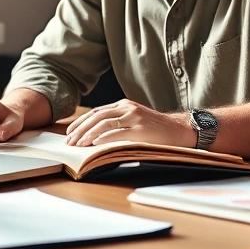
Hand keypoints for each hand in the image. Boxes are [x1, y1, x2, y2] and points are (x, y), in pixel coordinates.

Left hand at [65, 99, 195, 146]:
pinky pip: (117, 133)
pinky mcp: (140, 129)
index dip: (81, 121)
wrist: (179, 129)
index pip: (96, 111)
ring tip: (78, 143)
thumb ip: (119, 122)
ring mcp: (134, 118)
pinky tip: (94, 143)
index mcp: (124, 105)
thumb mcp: (135, 119)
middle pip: (97, 116)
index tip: (70, 132)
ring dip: (88, 134)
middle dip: (80, 128)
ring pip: (104, 123)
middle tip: (69, 140)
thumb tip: (95, 135)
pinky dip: (104, 138)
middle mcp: (127, 108)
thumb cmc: (156, 128)